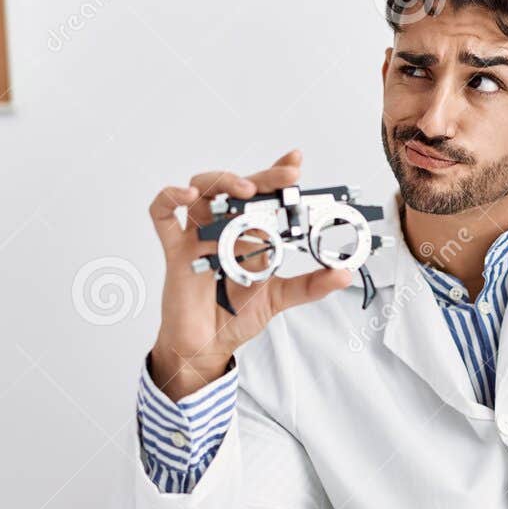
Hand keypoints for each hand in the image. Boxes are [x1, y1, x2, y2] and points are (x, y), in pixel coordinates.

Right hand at [145, 149, 352, 401]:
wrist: (207, 346)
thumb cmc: (236, 317)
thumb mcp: (280, 297)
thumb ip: (311, 285)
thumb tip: (344, 274)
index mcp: (250, 233)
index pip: (264, 194)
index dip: (277, 173)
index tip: (296, 162)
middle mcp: (224, 228)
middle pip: (238, 187)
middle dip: (264, 177)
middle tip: (288, 177)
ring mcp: (198, 235)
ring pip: (202, 189)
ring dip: (224, 182)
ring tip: (246, 191)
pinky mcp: (175, 249)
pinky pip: (162, 215)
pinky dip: (171, 197)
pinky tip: (188, 196)